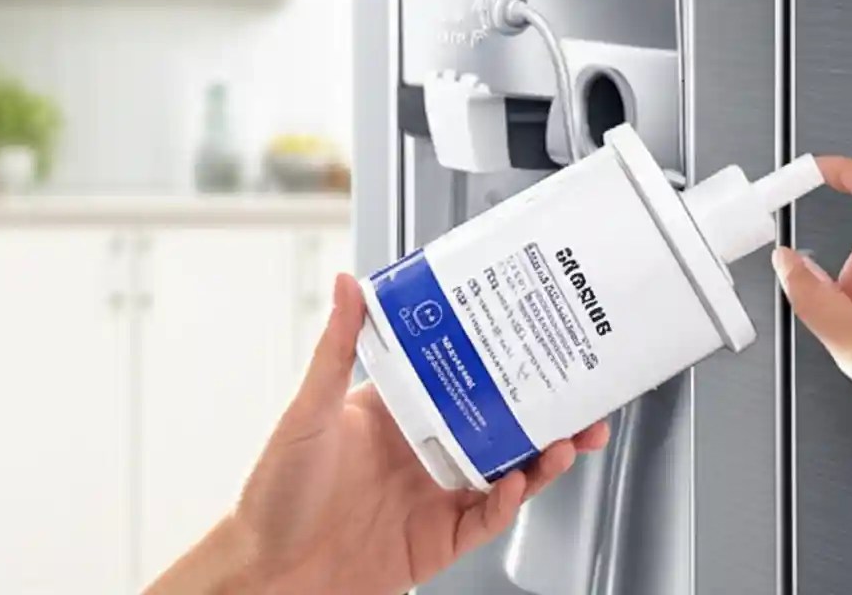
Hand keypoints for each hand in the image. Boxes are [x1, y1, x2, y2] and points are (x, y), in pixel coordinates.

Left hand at [146, 274, 609, 594]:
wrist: (267, 578)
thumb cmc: (274, 495)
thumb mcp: (307, 414)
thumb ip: (335, 351)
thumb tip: (347, 284)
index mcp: (397, 414)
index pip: (464, 379)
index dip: (503, 364)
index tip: (537, 343)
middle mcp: (423, 452)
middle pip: (500, 426)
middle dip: (546, 414)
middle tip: (584, 399)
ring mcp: (435, 497)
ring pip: (508, 472)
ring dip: (542, 457)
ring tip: (567, 440)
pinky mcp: (440, 540)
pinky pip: (487, 520)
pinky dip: (509, 503)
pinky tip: (521, 485)